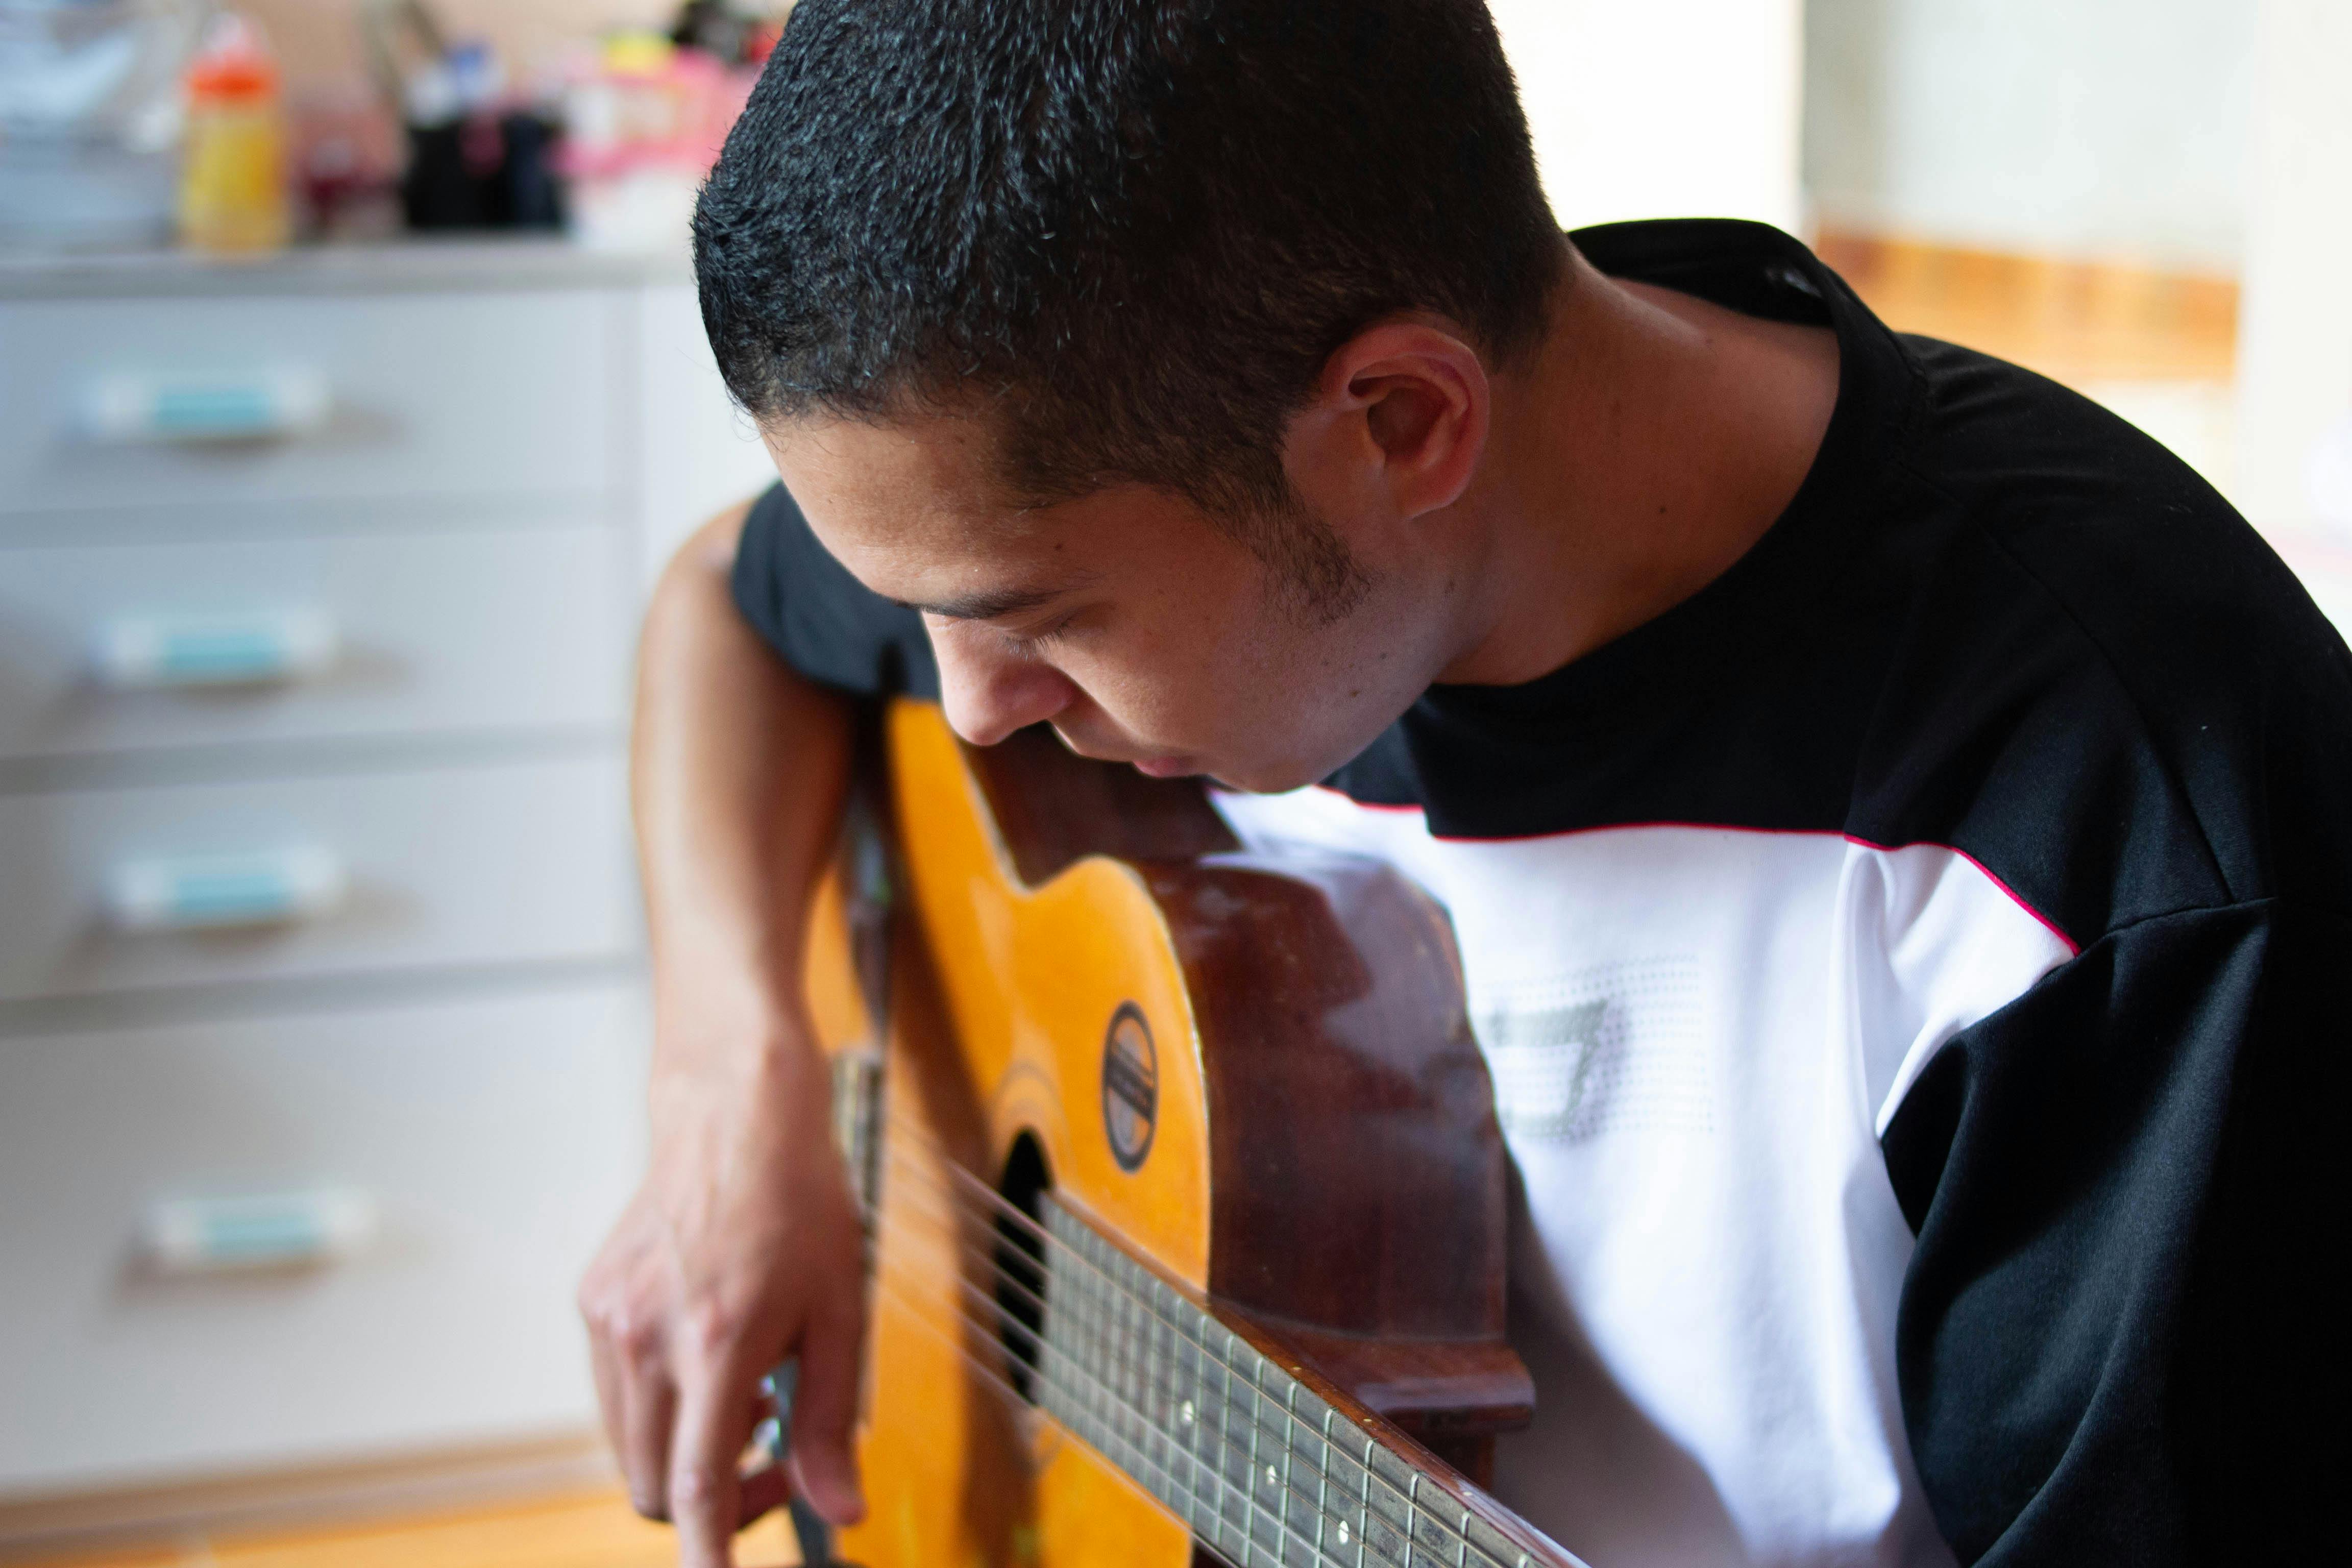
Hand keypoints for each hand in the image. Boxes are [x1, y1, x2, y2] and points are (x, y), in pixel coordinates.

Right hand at [580, 1028, 865, 1566]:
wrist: (738, 1117)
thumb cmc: (802, 1205)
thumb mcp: (840, 1312)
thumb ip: (831, 1421)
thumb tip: (842, 1512)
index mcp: (716, 1341)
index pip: (694, 1488)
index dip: (707, 1554)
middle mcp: (646, 1336)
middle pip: (655, 1485)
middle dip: (714, 1503)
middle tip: (776, 1465)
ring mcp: (609, 1320)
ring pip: (632, 1447)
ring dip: (687, 1455)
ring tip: (752, 1400)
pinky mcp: (592, 1303)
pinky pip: (619, 1397)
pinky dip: (664, 1409)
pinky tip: (712, 1362)